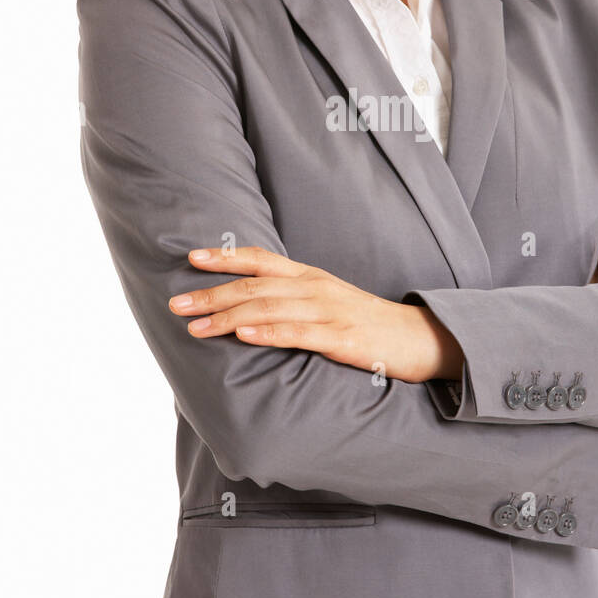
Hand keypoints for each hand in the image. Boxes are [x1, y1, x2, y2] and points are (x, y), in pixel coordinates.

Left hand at [167, 245, 460, 383]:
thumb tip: (248, 308)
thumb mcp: (329, 302)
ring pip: (270, 309)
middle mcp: (316, 288)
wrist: (421, 339)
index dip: (225, 258)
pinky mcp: (343, 339)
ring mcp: (329, 312)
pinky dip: (269, 333)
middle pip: (256, 286)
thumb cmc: (369, 324)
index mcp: (310, 277)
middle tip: (176, 305)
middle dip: (212, 294)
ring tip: (197, 328)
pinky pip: (300, 334)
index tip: (190, 258)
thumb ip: (293, 299)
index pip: (261, 259)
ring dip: (228, 317)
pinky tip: (244, 336)